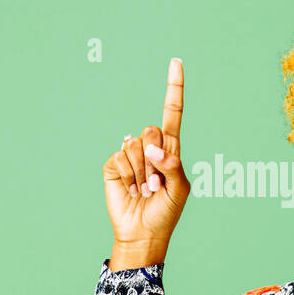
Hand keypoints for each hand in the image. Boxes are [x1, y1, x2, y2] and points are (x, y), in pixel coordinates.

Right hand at [102, 57, 190, 265]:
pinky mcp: (113, 165)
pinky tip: (131, 189)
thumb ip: (172, 163)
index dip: (174, 87)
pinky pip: (120, 157)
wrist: (143, 233)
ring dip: (143, 173)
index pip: (173, 112)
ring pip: (136, 145)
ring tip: (144, 190)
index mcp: (170, 149)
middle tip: (157, 184)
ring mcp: (130, 156)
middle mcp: (150, 147)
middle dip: (156, 160)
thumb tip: (150, 146)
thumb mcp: (180, 188)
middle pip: (152, 130)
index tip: (176, 62)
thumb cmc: (165, 211)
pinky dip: (128, 176)